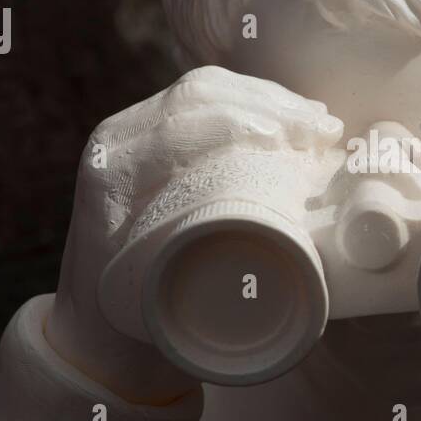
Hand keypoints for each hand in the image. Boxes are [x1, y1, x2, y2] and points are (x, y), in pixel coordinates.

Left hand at [47, 66, 344, 403]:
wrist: (97, 332)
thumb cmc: (136, 323)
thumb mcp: (164, 295)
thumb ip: (206, 264)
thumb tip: (290, 236)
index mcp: (111, 174)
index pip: (181, 127)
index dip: (243, 123)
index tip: (294, 140)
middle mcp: (115, 143)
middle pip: (197, 97)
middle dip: (269, 105)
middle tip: (323, 130)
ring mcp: (130, 131)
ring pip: (205, 89)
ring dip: (268, 99)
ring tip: (320, 121)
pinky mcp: (149, 130)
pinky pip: (204, 97)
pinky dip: (253, 99)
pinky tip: (292, 111)